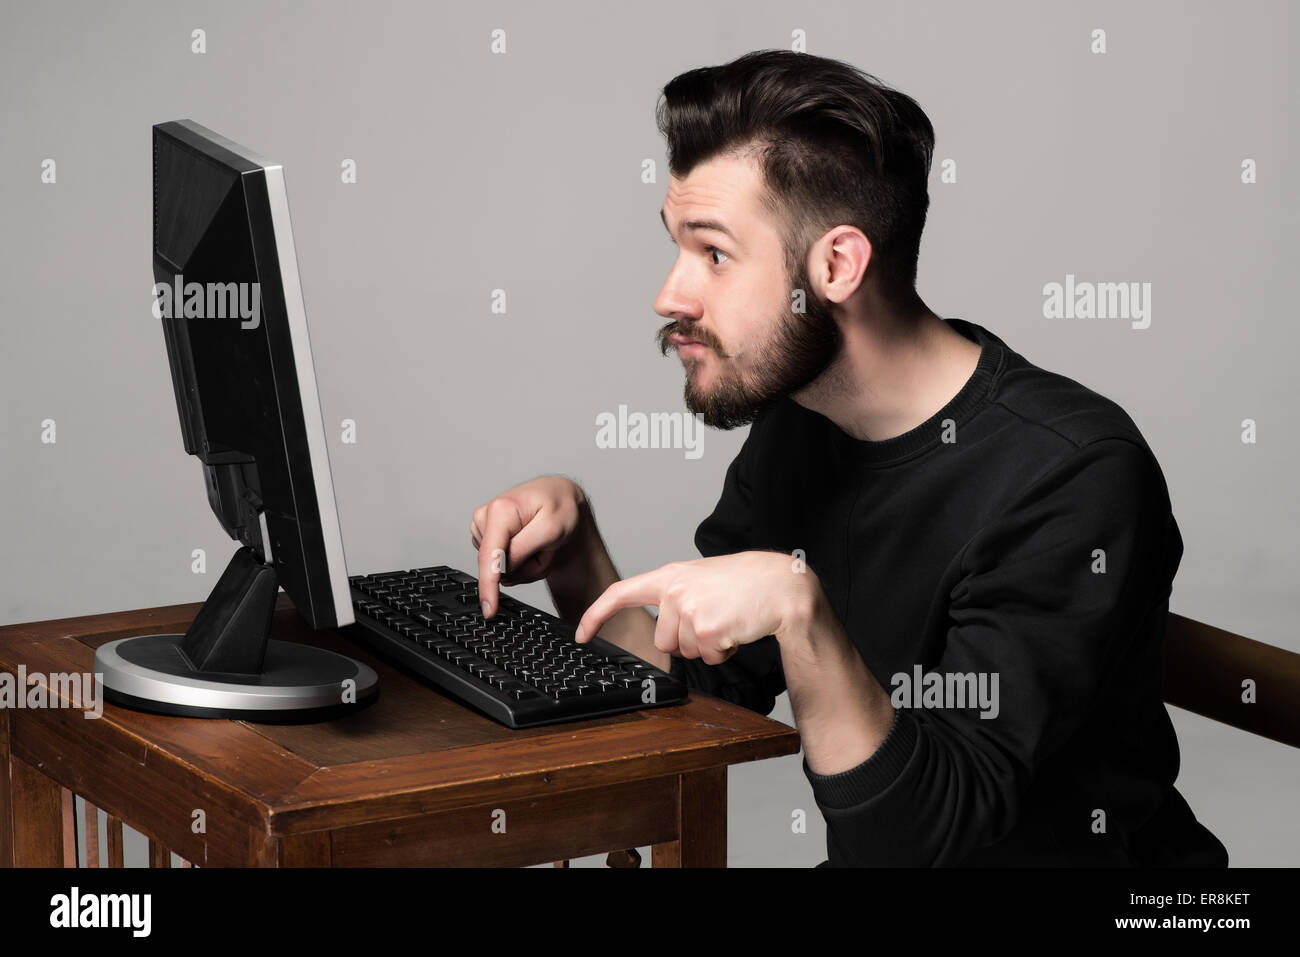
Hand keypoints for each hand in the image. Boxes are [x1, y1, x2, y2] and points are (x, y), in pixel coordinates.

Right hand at [470, 475, 589, 616]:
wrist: (560, 498)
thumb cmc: (560, 508)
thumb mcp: (552, 528)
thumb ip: (523, 548)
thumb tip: (500, 568)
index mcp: (500, 510)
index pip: (490, 556)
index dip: (489, 586)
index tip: (490, 610)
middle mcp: (485, 517)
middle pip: (500, 566)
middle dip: (527, 566)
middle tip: (546, 547)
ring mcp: (484, 528)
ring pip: (502, 568)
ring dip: (527, 563)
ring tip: (539, 542)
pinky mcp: (487, 537)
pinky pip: (503, 565)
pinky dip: (522, 561)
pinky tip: (530, 544)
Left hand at [574, 551, 819, 662]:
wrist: (781, 585)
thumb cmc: (747, 583)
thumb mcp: (702, 580)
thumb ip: (677, 598)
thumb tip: (665, 632)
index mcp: (671, 576)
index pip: (621, 593)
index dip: (597, 614)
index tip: (581, 632)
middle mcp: (675, 590)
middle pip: (663, 640)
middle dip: (689, 639)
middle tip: (715, 617)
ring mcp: (689, 608)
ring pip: (686, 651)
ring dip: (708, 646)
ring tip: (728, 620)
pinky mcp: (707, 628)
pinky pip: (708, 657)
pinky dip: (723, 652)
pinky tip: (737, 629)